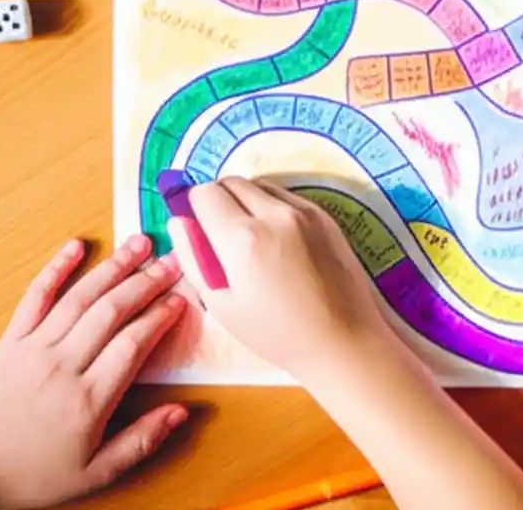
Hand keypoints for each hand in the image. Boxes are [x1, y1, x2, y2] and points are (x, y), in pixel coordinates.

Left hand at [0, 235, 188, 508]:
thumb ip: (140, 441)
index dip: (160, 317)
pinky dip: (55, 269)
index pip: (133, 344)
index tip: (181, 300)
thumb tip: (180, 412)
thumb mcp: (96, 473)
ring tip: (139, 244)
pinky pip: (35, 297)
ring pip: (79, 298)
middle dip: (146, 283)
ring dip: (112, 267)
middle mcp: (62, 367)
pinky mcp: (12, 340)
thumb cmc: (34, 473)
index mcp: (88, 400)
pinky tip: (75, 246)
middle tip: (173, 262)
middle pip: (111, 312)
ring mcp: (34, 349)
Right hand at [167, 177, 395, 382]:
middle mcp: (274, 214)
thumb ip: (193, 258)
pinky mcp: (325, 215)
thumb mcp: (222, 305)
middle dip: (217, 201)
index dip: (194, 209)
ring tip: (251, 240)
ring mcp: (304, 211)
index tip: (199, 230)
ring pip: (259, 185)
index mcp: (243, 239)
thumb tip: (178, 222)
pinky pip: (286, 196)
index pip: (203, 193)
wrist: (343, 340)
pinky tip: (278, 241)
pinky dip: (272, 207)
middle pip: (230, 182)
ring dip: (246, 201)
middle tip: (221, 236)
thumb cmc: (277, 334)